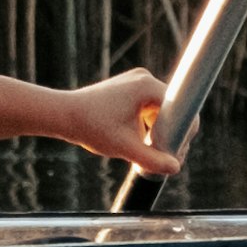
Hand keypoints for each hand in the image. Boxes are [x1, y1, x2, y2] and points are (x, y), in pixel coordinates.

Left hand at [40, 67, 180, 173]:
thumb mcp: (125, 147)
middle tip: (164, 159)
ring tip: (150, 153)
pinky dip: (148, 126)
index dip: (183, 133)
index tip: (177, 153)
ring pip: (161, 112)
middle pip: (172, 111)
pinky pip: (149, 109)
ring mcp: (136, 81)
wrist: (63, 115)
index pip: (180, 110)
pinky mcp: (129, 89)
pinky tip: (141, 142)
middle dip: (170, 135)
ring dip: (159, 132)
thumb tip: (176, 168)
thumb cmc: (92, 127)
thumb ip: (152, 159)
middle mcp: (144, 78)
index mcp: (147, 86)